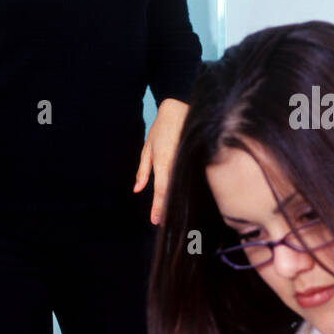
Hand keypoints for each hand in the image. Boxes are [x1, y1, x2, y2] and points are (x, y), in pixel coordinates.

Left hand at [134, 97, 188, 224]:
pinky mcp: (196, 157)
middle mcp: (176, 162)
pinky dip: (189, 189)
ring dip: (180, 202)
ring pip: (184, 186)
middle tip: (166, 226)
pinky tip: (189, 200)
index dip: (159, 207)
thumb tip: (137, 189)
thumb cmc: (161, 128)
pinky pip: (192, 177)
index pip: (162, 189)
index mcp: (163, 161)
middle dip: (170, 209)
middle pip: (174, 191)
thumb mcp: (147, 149)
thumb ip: (143, 170)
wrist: (180, 107)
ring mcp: (187, 160)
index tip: (157, 221)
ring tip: (178, 218)